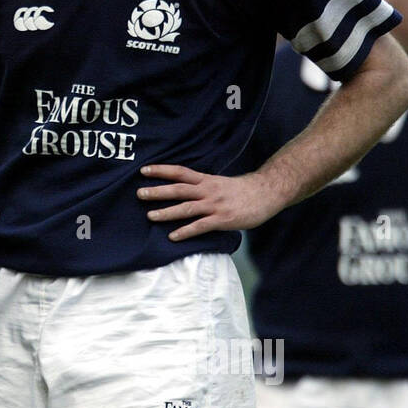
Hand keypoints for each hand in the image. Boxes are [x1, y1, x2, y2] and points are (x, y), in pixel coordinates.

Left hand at [138, 165, 282, 241]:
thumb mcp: (220, 183)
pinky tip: (173, 236)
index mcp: (206, 180)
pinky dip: (186, 231)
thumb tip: (185, 191)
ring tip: (150, 216)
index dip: (162, 170)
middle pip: (179, 189)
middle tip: (140, 194)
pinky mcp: (222, 219)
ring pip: (187, 208)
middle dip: (158, 191)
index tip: (144, 170)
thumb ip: (203, 186)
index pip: (180, 172)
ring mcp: (215, 205)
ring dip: (167, 212)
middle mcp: (208, 190)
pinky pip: (201, 226)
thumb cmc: (243, 190)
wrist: (267, 193)